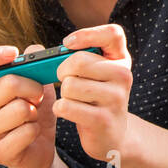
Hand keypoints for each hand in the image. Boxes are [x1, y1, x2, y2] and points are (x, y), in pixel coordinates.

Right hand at [0, 43, 57, 167]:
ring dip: (35, 111)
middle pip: (7, 84)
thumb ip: (34, 64)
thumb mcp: (38, 84)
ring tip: (32, 117)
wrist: (39, 148)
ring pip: (20, 109)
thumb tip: (34, 49)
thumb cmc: (35, 112)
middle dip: (33, 86)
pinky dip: (36, 130)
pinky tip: (31, 134)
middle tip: (38, 95)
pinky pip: (26, 132)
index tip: (13, 52)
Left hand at [56, 24, 133, 163]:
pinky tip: (70, 112)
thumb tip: (44, 53)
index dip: (87, 34)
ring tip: (74, 99)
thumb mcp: (97, 73)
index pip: (113, 34)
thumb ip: (80, 57)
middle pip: (79, 61)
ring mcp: (115, 98)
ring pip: (69, 85)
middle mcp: (123, 75)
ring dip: (63, 94)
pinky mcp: (102, 120)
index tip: (67, 43)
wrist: (112, 134)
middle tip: (66, 79)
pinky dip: (60, 109)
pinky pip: (66, 106)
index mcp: (122, 59)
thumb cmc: (96, 97)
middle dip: (62, 70)